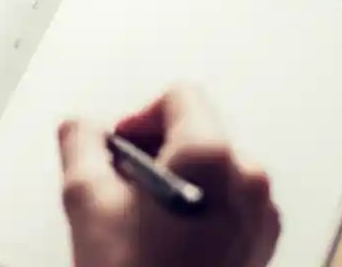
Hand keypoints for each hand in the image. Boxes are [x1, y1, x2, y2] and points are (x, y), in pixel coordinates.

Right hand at [59, 86, 279, 266]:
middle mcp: (248, 179)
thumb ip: (81, 143)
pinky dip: (197, 208)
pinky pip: (228, 203)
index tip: (117, 148)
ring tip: (141, 221)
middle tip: (120, 186)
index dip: (139, 116)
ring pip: (213, 168)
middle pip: (198, 130)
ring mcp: (261, 215)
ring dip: (175, 179)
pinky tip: (166, 241)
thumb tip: (84, 128)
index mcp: (210, 156)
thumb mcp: (85, 200)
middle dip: (155, 150)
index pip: (179, 96)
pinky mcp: (261, 244)